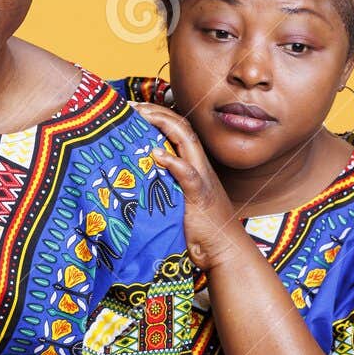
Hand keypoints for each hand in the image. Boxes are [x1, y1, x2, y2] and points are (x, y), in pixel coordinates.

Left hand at [132, 102, 250, 271]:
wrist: (222, 250)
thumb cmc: (197, 228)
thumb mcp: (176, 199)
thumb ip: (163, 184)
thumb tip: (137, 176)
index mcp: (193, 165)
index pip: (177, 129)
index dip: (158, 114)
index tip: (133, 107)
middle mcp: (199, 166)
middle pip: (181, 127)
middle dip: (156, 111)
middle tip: (131, 105)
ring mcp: (202, 179)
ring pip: (187, 141)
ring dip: (164, 124)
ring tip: (141, 116)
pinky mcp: (200, 197)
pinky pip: (189, 174)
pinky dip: (174, 163)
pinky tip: (158, 154)